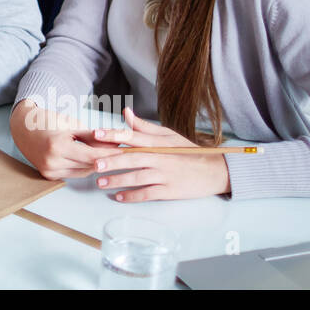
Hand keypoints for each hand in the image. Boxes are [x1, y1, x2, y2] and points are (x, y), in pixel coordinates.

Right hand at [9, 100, 121, 179]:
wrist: (24, 129)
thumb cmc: (49, 122)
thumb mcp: (72, 125)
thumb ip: (94, 137)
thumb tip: (116, 144)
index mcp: (58, 146)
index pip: (92, 155)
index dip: (111, 155)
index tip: (126, 152)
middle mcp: (52, 161)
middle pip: (89, 165)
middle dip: (107, 160)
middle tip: (124, 155)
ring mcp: (49, 170)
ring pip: (83, 172)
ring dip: (96, 165)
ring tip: (111, 157)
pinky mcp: (49, 176)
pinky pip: (73, 174)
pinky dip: (84, 167)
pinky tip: (93, 161)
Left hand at [91, 108, 231, 200]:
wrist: (215, 171)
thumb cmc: (188, 151)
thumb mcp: (169, 135)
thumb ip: (145, 126)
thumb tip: (125, 112)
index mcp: (158, 143)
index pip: (132, 136)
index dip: (113, 135)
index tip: (96, 134)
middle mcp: (160, 158)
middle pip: (132, 158)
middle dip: (111, 161)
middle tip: (94, 164)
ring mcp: (165, 175)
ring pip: (137, 177)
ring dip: (118, 180)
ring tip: (100, 183)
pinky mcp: (169, 190)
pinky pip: (148, 193)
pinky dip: (133, 196)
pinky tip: (119, 197)